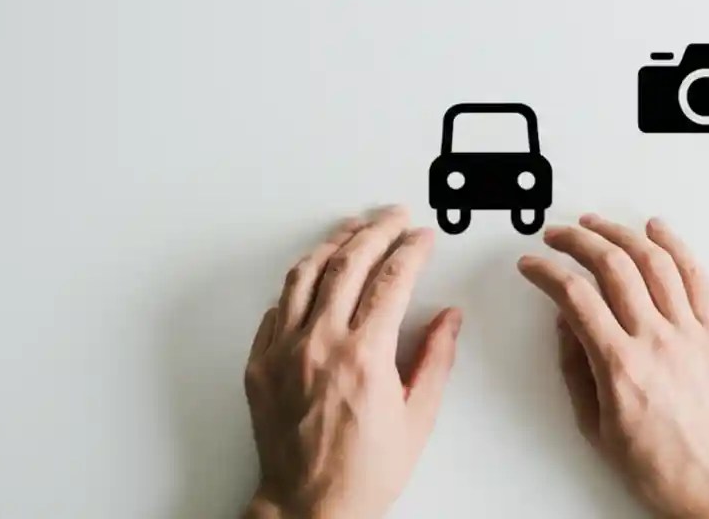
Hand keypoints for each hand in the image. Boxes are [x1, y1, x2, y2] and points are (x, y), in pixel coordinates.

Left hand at [242, 207, 462, 518]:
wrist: (308, 508)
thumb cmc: (361, 473)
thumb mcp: (417, 418)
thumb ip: (435, 360)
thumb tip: (448, 318)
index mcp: (364, 357)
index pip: (392, 279)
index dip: (411, 249)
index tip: (421, 238)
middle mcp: (320, 346)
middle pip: (348, 262)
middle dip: (377, 230)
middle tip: (394, 218)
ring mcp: (284, 352)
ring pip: (305, 275)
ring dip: (333, 244)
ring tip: (353, 230)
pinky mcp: (260, 364)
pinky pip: (276, 307)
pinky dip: (298, 283)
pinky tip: (313, 275)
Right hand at [518, 214, 708, 518]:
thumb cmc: (664, 469)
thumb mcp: (597, 427)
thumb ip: (577, 369)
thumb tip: (566, 326)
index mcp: (621, 367)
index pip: (575, 296)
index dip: (547, 271)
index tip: (533, 266)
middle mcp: (657, 341)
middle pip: (613, 266)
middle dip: (577, 239)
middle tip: (558, 235)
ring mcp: (690, 333)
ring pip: (654, 260)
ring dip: (621, 233)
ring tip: (598, 224)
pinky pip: (696, 276)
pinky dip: (675, 245)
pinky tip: (658, 231)